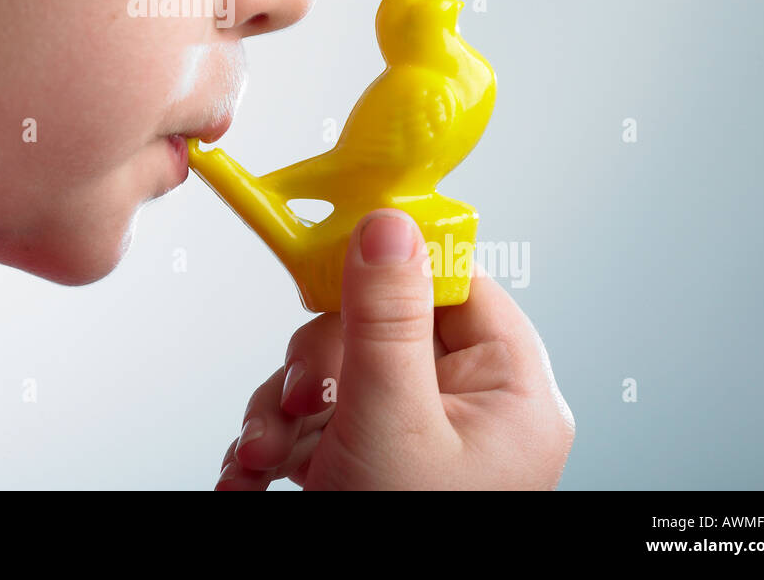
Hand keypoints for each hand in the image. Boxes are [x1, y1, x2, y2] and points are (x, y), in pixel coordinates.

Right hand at [215, 209, 574, 488]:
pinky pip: (318, 419)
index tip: (338, 251)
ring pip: (336, 372)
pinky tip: (253, 472)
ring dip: (283, 407)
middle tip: (303, 396)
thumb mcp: (391, 421)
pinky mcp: (369, 463)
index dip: (395, 264)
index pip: (456, 286)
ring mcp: (415, 440)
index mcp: (510, 394)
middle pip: (380, 327)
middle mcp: (467, 412)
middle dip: (318, 362)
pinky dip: (278, 440)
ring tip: (263, 452)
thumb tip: (388, 223)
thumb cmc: (410, 541)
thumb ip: (385, 317)